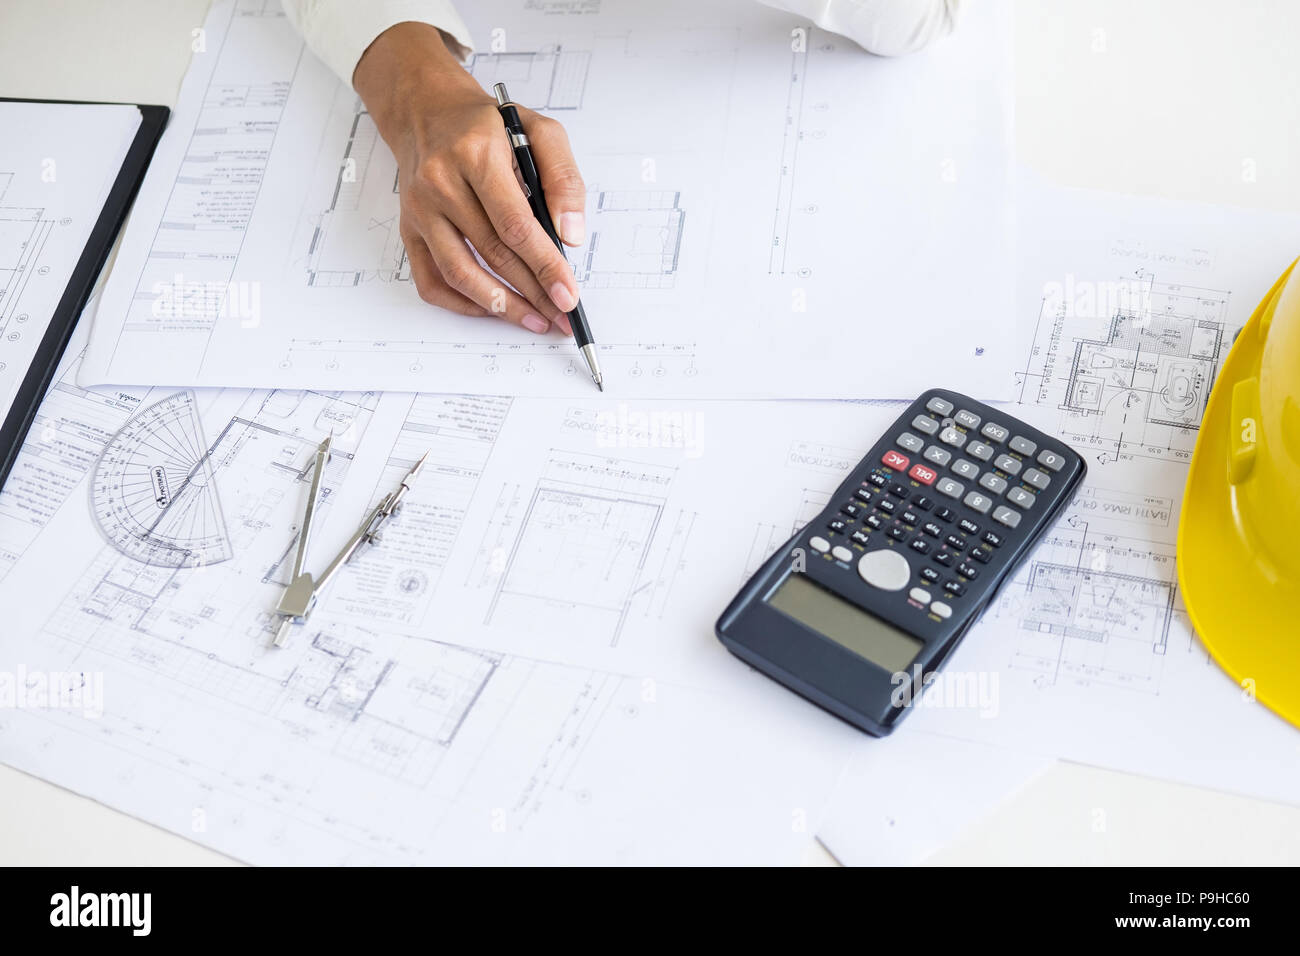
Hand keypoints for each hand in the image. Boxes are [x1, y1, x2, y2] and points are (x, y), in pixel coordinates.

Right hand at [353, 22, 584, 334]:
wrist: (427, 110)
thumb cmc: (486, 124)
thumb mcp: (539, 131)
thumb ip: (562, 179)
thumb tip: (570, 235)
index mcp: (476, 153)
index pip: (515, 224)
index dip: (545, 264)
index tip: (568, 292)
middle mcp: (441, 182)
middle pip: (492, 253)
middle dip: (533, 292)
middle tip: (561, 314)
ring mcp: (420, 209)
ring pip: (459, 273)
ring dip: (501, 306)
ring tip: (533, 319)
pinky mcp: (409, 229)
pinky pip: (430, 280)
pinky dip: (461, 304)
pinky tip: (492, 310)